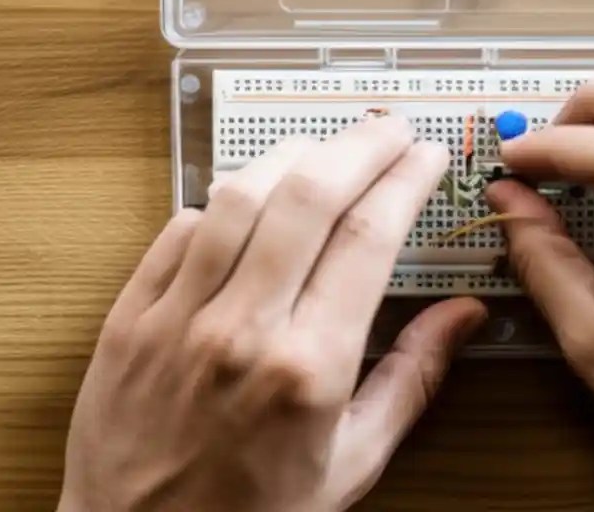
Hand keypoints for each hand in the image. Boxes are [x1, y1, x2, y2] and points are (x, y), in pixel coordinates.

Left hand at [59, 117, 486, 511]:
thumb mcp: (350, 465)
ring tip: (322, 150)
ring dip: (288, 157)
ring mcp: (177, 317)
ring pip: (237, 196)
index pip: (369, 237)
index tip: (426, 157)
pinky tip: (247, 198)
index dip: (405, 181)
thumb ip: (410, 381)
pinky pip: (177, 229)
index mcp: (307, 370)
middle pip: (308, 196)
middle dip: (359, 145)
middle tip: (386, 129)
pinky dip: (219, 201)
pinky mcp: (130, 316)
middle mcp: (240, 331)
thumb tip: (462, 317)